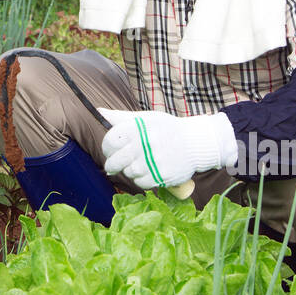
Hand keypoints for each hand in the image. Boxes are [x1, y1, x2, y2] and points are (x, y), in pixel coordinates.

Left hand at [98, 108, 237, 189]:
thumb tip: (99, 112)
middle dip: (112, 164)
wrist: (196, 143)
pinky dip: (141, 179)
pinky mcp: (161, 175)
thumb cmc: (167, 128)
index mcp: (138, 127)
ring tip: (139, 163)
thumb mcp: (146, 118)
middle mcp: (144, 143)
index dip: (107, 147)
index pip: (110, 141)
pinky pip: (141, 182)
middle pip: (116, 161)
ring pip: (128, 173)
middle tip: (115, 164)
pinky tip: (148, 171)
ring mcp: (153, 161)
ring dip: (129, 171)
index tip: (110, 150)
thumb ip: (121, 117)